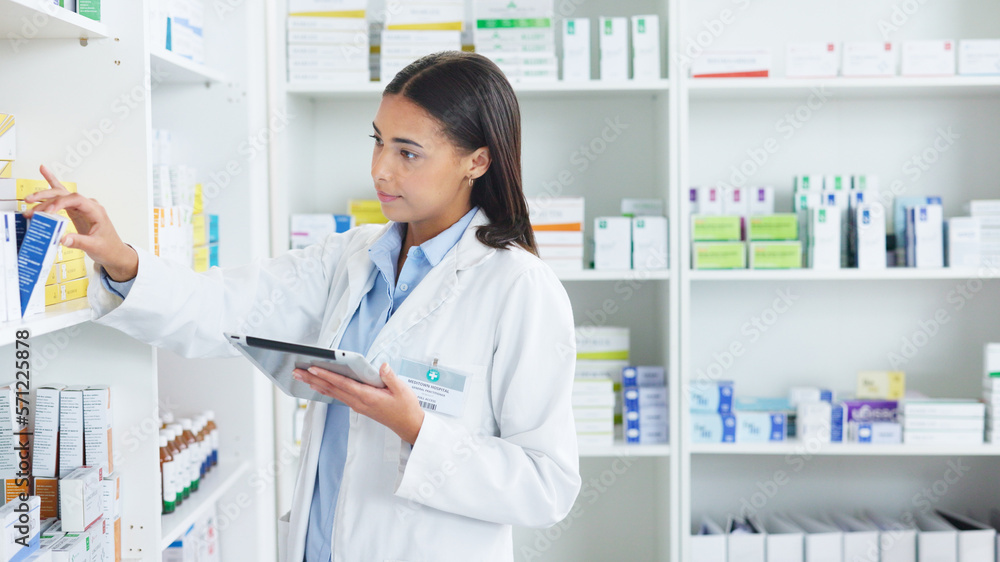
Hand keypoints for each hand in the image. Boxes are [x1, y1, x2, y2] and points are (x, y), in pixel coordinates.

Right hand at [24, 165, 137, 281]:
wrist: (113, 252)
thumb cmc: (107, 247)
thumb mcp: (94, 246)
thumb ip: (79, 242)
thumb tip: (62, 238)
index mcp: (96, 211)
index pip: (76, 199)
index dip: (61, 202)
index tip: (48, 211)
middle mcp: (88, 206)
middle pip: (66, 195)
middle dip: (47, 197)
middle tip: (31, 202)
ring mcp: (82, 207)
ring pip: (61, 196)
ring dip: (45, 197)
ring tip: (29, 199)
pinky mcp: (76, 211)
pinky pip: (62, 198)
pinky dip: (53, 184)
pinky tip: (44, 172)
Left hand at [294, 363, 425, 444]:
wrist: (408, 425)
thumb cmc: (406, 407)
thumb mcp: (402, 390)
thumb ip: (390, 377)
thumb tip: (382, 366)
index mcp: (368, 396)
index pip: (342, 384)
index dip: (327, 375)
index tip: (313, 368)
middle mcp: (359, 402)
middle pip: (331, 388)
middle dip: (313, 379)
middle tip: (297, 372)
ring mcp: (357, 405)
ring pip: (332, 393)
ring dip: (316, 384)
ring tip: (303, 377)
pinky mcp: (359, 406)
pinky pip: (338, 396)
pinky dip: (326, 390)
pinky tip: (319, 386)